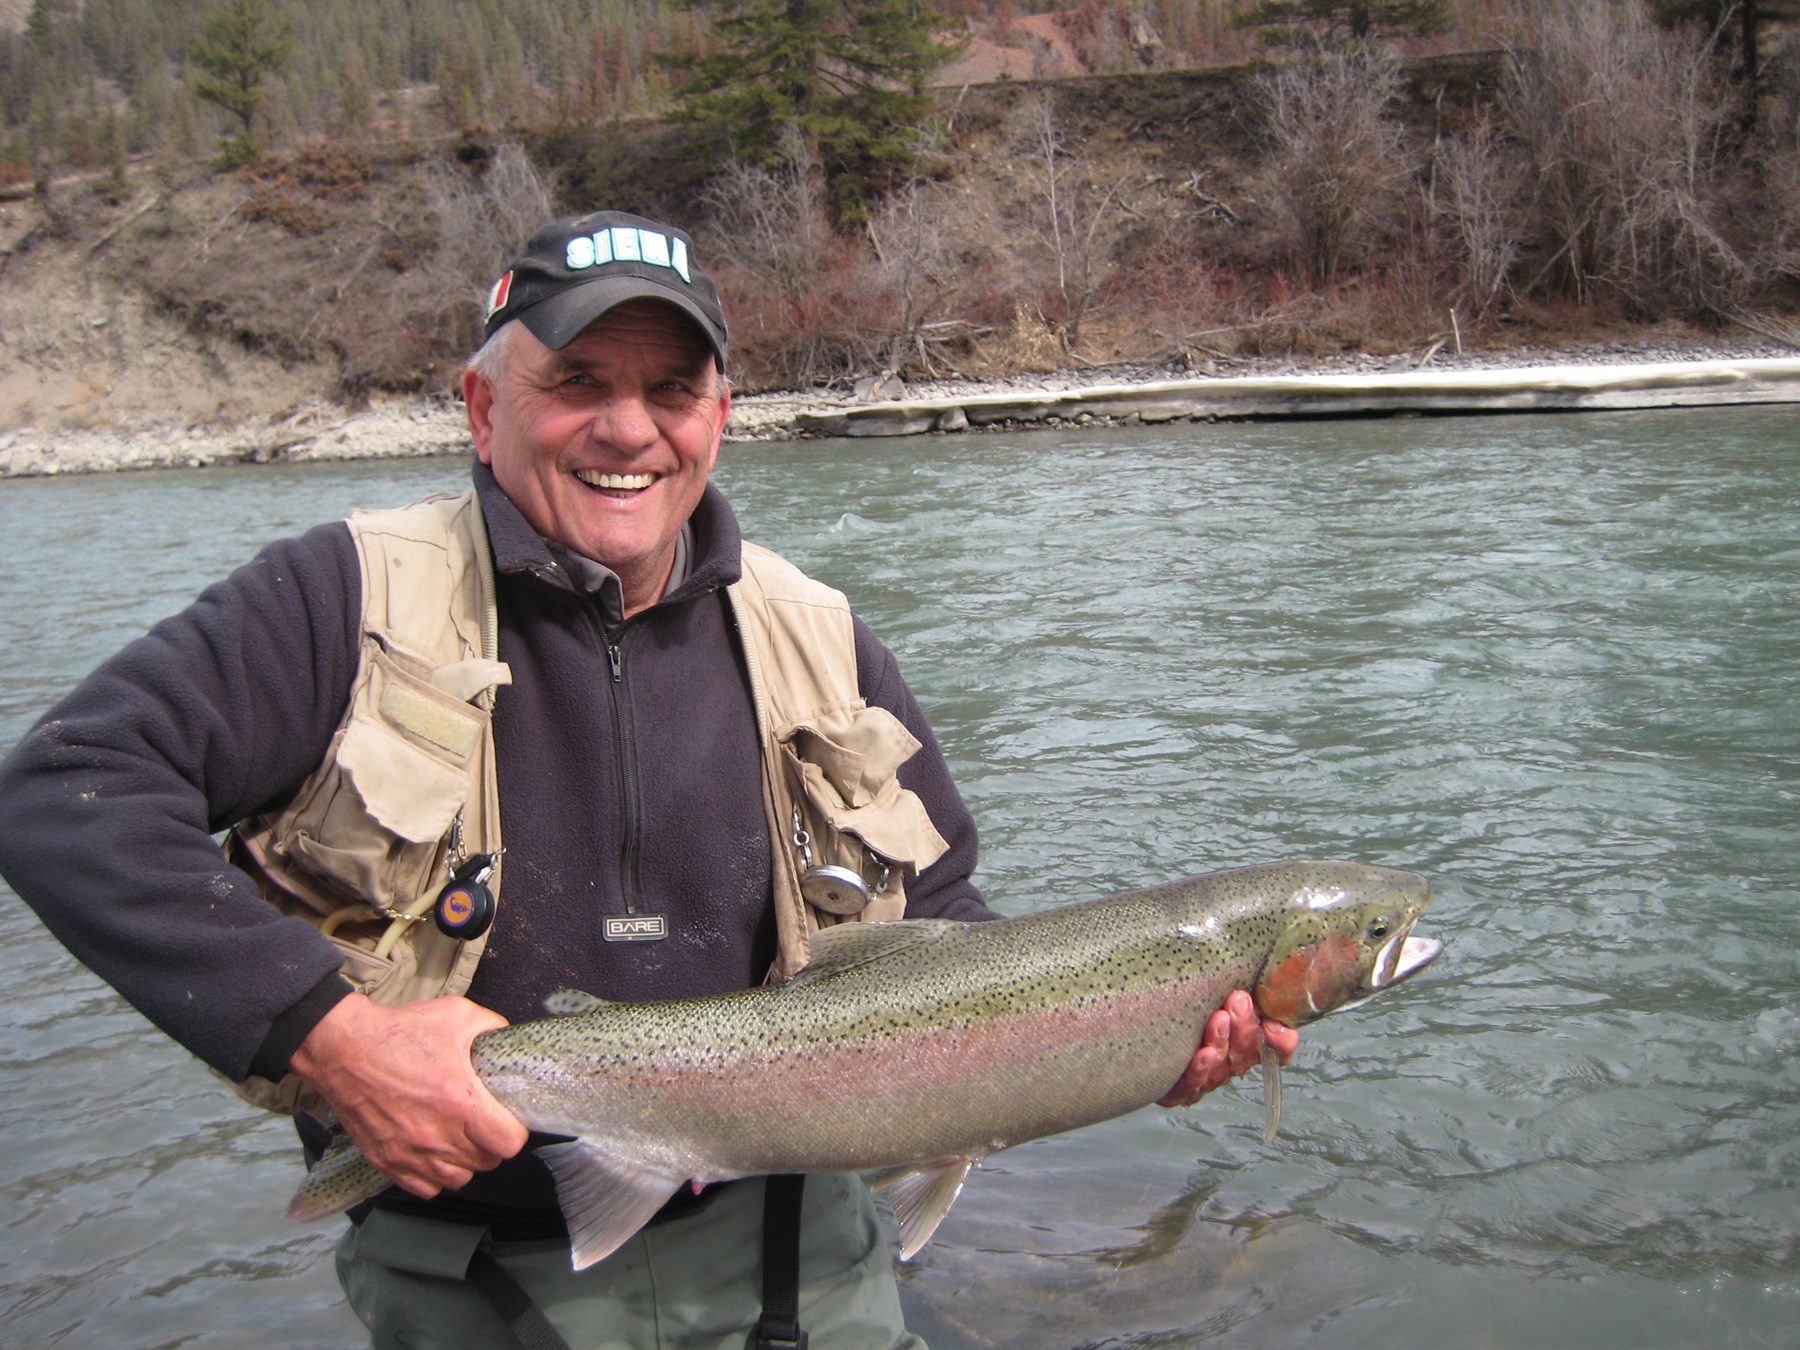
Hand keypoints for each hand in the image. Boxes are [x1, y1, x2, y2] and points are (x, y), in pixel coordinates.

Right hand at [289, 993, 528, 1199]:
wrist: (344, 1049)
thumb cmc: (399, 1032)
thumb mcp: (458, 1014)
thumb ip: (492, 1027)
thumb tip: (507, 1042)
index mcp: (461, 1102)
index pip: (509, 1143)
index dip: (514, 1131)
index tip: (506, 1118)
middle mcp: (438, 1136)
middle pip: (486, 1162)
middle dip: (491, 1143)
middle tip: (482, 1122)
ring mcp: (411, 1153)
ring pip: (458, 1178)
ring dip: (465, 1161)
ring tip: (459, 1137)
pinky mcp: (388, 1162)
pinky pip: (426, 1188)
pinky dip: (434, 1175)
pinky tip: (433, 1152)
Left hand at [1156, 988, 1297, 1107]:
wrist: (1125, 1011)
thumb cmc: (1173, 992)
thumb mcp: (1210, 984)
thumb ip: (1239, 986)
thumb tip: (1267, 993)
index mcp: (1238, 1038)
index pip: (1273, 1049)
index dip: (1281, 1045)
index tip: (1276, 1027)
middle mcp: (1222, 1061)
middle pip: (1246, 1056)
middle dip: (1245, 1030)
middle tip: (1239, 1002)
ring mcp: (1199, 1077)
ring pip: (1222, 1070)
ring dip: (1224, 1044)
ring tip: (1218, 1019)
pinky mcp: (1172, 1090)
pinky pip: (1190, 1086)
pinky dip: (1200, 1069)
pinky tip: (1202, 1053)